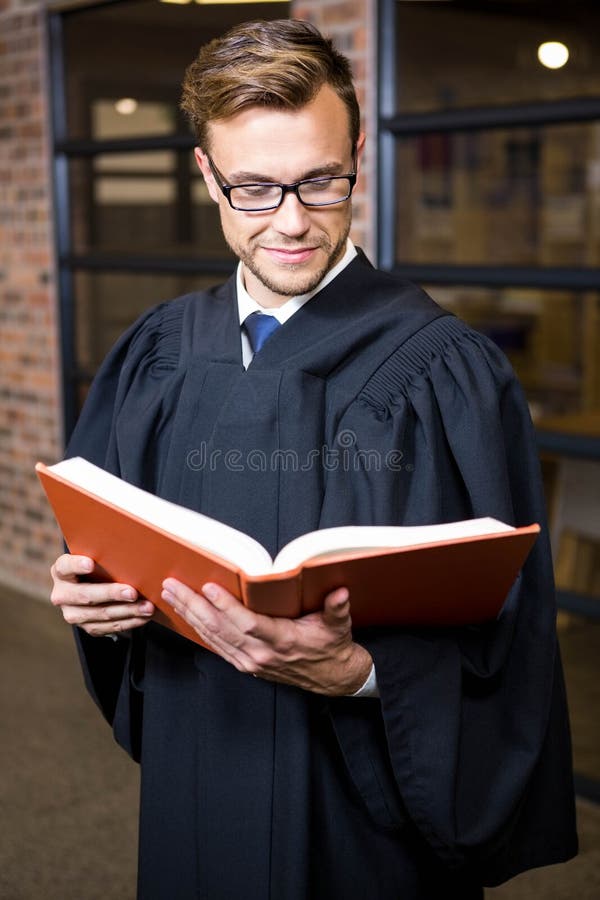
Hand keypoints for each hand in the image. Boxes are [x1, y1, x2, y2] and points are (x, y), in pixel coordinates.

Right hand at [50, 554, 154, 636]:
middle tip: (132, 592)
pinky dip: (129, 622)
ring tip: (147, 607)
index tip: (90, 563)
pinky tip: (144, 617)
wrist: (91, 588)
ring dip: (127, 611)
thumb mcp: (95, 559)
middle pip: (85, 595)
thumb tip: (133, 551)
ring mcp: (73, 614)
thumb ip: (104, 556)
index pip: (65, 566)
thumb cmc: (98, 567)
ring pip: (101, 614)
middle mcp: (62, 595)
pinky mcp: (87, 627)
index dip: (77, 565)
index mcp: (61, 572)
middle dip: (111, 594)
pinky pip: (110, 627)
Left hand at [161, 579, 372, 695]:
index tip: (209, 587)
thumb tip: (340, 593)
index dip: (227, 607)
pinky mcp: (245, 664)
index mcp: (282, 641)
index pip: (248, 624)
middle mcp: (261, 654)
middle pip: (220, 629)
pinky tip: (185, 615)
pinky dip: (198, 629)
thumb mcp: (339, 626)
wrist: (333, 677)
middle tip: (172, 585)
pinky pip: (216, 646)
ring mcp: (250, 662)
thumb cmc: (332, 646)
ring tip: (171, 594)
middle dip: (194, 606)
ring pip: (213, 638)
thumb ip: (336, 609)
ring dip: (189, 615)